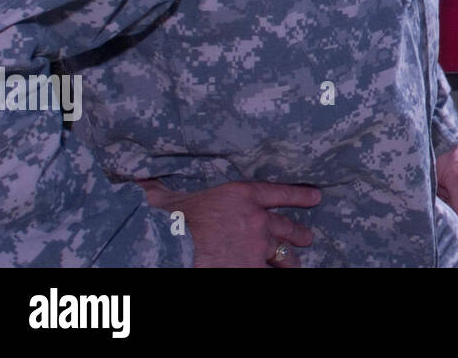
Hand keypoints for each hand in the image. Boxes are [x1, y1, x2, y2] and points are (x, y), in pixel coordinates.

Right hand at [140, 178, 320, 267]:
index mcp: (240, 195)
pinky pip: (270, 272)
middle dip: (298, 234)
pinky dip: (273, 274)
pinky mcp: (253, 267)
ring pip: (284, 255)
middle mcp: (256, 218)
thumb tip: (142, 181)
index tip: (316, 196)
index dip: (299, 195)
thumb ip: (162, 189)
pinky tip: (279, 276)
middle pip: (286, 228)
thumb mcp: (168, 197)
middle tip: (307, 237)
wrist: (168, 243)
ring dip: (290, 261)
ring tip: (295, 265)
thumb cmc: (165, 220)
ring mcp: (258, 246)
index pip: (278, 192)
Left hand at [436, 140, 457, 238]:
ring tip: (441, 214)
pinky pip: (444, 200)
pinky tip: (436, 206)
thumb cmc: (448, 150)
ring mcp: (457, 184)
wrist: (432, 135)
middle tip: (449, 228)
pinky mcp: (444, 184)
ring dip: (447, 211)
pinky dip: (440, 204)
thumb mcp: (456, 176)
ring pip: (453, 206)